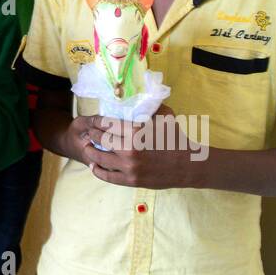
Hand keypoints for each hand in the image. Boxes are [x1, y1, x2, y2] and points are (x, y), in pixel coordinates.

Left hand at [77, 104, 195, 188]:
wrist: (188, 165)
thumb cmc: (176, 138)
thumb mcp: (165, 116)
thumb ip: (150, 105)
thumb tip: (138, 94)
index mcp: (136, 131)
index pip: (106, 124)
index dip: (96, 122)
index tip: (92, 121)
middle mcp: (129, 149)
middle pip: (100, 140)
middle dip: (92, 135)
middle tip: (89, 133)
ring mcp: (129, 166)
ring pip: (100, 159)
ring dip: (91, 152)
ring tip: (87, 148)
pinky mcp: (131, 180)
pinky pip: (108, 176)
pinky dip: (98, 171)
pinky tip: (93, 166)